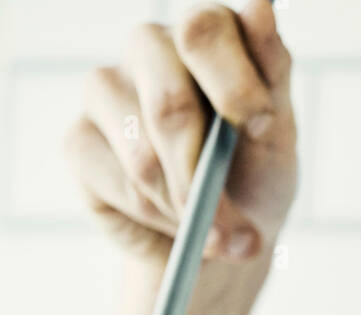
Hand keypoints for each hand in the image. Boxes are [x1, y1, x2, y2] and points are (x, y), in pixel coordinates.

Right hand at [64, 1, 297, 266]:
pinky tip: (169, 218)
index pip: (202, 30)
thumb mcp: (278, 134)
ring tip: (203, 220)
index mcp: (201, 33)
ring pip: (143, 156)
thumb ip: (272, 72)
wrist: (219, 242)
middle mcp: (149, 49)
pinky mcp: (79, 141)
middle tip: (229, 221)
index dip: (233, 86)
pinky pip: (118, 186)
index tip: (260, 128)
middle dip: (204, 177)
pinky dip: (155, 219)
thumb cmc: (253, 179)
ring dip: (183, 208)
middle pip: (169, 103)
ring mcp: (106, 89)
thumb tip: (260, 5)